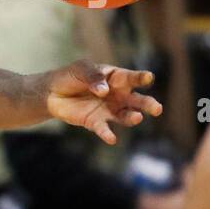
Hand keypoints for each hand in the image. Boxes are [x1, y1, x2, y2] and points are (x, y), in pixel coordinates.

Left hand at [44, 60, 162, 144]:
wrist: (52, 92)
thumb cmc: (71, 77)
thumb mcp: (81, 70)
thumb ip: (93, 77)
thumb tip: (103, 90)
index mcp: (117, 79)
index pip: (132, 78)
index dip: (141, 78)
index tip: (148, 78)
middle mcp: (118, 96)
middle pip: (137, 101)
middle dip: (147, 104)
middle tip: (156, 109)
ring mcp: (109, 110)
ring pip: (125, 116)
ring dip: (132, 118)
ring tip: (137, 118)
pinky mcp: (95, 122)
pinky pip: (104, 129)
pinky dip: (108, 134)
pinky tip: (111, 139)